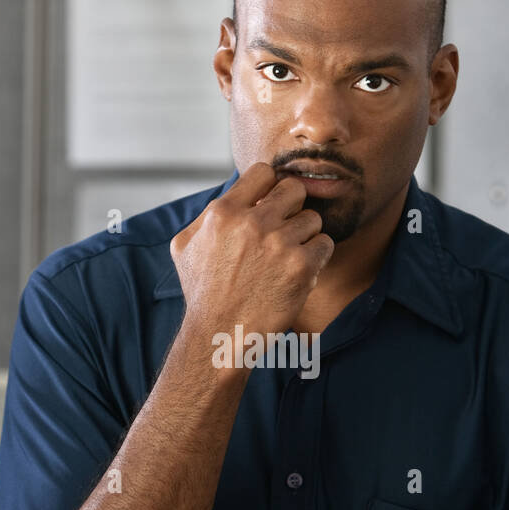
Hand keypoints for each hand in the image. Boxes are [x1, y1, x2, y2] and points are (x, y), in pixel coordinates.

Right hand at [170, 161, 334, 337]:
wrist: (219, 336)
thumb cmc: (202, 294)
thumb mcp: (184, 247)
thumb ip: (206, 216)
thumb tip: (230, 196)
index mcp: (223, 212)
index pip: (263, 172)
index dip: (270, 186)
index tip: (270, 203)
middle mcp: (252, 223)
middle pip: (294, 189)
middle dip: (292, 207)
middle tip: (284, 229)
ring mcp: (279, 244)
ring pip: (313, 218)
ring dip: (305, 235)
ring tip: (288, 256)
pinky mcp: (301, 267)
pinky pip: (324, 244)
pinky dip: (317, 257)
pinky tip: (300, 270)